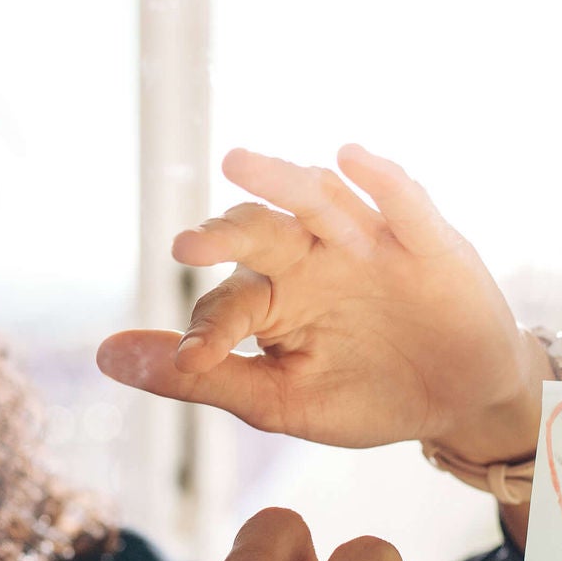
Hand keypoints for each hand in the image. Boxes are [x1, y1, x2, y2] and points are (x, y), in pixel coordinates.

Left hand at [97, 145, 549, 463]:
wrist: (456, 402)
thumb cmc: (362, 394)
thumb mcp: (278, 402)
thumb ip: (201, 377)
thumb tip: (105, 355)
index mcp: (269, 296)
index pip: (227, 302)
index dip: (208, 329)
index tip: (193, 358)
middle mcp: (310, 257)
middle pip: (259, 229)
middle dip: (224, 232)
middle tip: (187, 244)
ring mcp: (367, 244)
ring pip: (318, 200)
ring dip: (281, 179)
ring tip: (237, 161)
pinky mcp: (427, 242)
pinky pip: (402, 203)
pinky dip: (380, 179)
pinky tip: (351, 158)